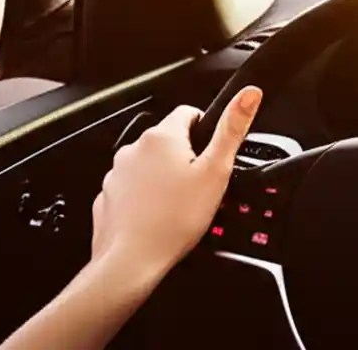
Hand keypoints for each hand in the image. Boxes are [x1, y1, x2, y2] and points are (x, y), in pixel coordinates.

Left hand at [90, 86, 262, 277]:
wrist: (131, 261)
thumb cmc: (174, 220)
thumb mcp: (216, 172)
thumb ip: (232, 130)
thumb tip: (249, 95)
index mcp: (163, 137)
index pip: (189, 113)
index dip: (206, 129)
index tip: (212, 154)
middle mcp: (135, 148)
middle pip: (169, 141)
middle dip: (185, 158)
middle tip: (200, 187)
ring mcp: (117, 172)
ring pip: (149, 165)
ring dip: (163, 178)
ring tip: (178, 206)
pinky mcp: (108, 195)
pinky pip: (132, 189)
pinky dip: (145, 198)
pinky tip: (158, 216)